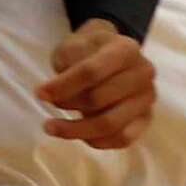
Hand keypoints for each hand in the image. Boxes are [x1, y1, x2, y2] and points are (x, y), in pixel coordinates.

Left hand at [38, 18, 156, 148]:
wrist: (110, 52)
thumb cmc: (89, 49)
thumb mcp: (73, 44)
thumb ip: (68, 64)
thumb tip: (57, 93)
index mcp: (125, 49)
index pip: (91, 71)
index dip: (63, 85)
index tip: (39, 93)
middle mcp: (142, 74)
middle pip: (99, 99)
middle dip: (67, 104)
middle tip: (48, 104)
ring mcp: (146, 98)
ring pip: (110, 124)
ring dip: (77, 129)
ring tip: (52, 127)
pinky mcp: (145, 119)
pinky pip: (122, 138)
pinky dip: (97, 141)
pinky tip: (77, 135)